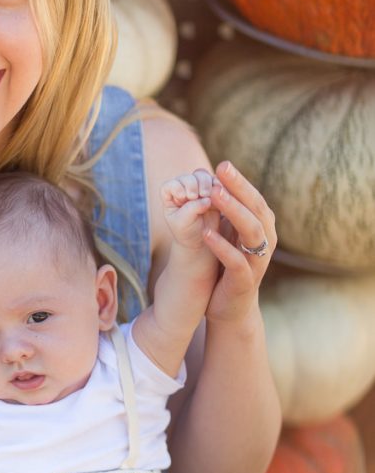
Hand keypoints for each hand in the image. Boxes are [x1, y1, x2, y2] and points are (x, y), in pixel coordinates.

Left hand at [161, 170, 219, 251]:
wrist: (201, 240)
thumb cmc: (186, 231)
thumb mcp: (183, 222)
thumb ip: (192, 209)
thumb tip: (207, 199)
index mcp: (170, 196)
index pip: (169, 185)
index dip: (176, 187)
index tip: (182, 197)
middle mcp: (183, 189)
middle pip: (187, 177)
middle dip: (192, 184)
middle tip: (195, 196)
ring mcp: (198, 188)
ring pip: (202, 175)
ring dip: (205, 182)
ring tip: (206, 195)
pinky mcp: (213, 190)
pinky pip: (216, 181)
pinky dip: (217, 185)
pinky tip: (217, 194)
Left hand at [203, 161, 276, 324]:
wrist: (230, 308)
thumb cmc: (227, 267)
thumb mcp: (227, 235)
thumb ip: (225, 213)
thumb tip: (211, 180)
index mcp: (262, 228)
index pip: (253, 199)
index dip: (239, 182)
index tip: (222, 164)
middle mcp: (265, 241)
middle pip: (256, 210)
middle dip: (238, 189)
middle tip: (221, 172)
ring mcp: (258, 261)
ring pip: (252, 232)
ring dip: (233, 211)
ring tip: (214, 196)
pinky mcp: (245, 280)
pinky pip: (237, 261)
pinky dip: (222, 246)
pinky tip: (207, 233)